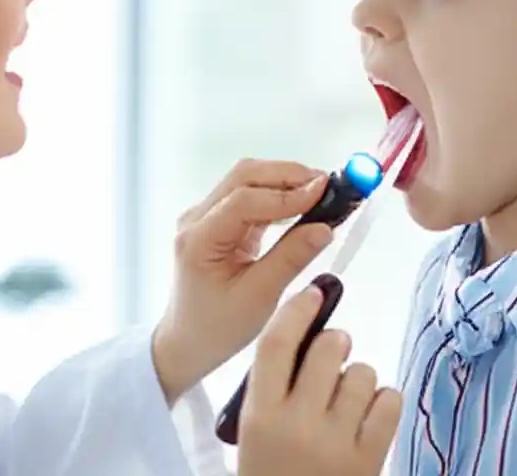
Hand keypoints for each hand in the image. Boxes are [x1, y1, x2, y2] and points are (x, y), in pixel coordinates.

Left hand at [152, 159, 333, 401]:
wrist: (188, 341)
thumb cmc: (217, 327)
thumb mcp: (259, 298)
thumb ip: (291, 259)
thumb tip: (326, 228)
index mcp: (198, 239)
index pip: (244, 200)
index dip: (287, 193)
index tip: (325, 192)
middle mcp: (196, 220)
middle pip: (243, 177)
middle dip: (288, 176)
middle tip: (329, 186)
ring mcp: (204, 217)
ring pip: (246, 181)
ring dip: (284, 181)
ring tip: (322, 193)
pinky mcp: (217, 221)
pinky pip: (249, 196)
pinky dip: (278, 196)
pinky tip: (304, 204)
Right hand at [237, 287, 400, 475]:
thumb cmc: (275, 473)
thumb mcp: (256, 431)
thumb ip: (274, 387)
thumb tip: (312, 332)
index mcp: (259, 416)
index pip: (275, 345)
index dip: (296, 311)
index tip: (311, 293)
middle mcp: (296, 426)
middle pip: (325, 349)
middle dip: (334, 342)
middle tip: (334, 351)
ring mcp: (335, 444)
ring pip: (361, 373)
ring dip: (358, 377)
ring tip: (348, 398)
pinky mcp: (368, 460)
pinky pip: (389, 401)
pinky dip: (384, 400)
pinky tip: (369, 415)